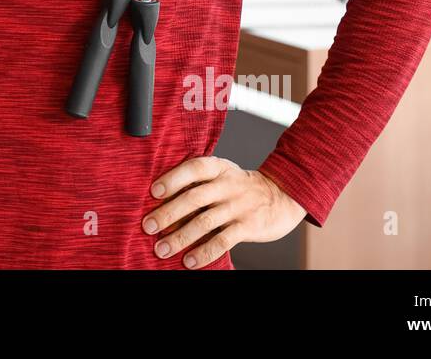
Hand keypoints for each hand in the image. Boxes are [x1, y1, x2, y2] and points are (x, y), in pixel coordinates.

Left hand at [141, 156, 305, 267]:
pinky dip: (204, 252)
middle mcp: (228, 185)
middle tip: (148, 227)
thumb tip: (163, 201)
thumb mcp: (223, 174)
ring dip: (180, 237)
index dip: (173, 179)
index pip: (193, 168)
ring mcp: (238, 206)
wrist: (283, 195)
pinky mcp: (248, 227)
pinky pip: (222, 241)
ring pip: (204, 222)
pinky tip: (189, 261)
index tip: (153, 192)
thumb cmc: (242, 186)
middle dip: (167, 214)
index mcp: (219, 168)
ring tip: (162, 249)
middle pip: (193, 198)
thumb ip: (199, 183)